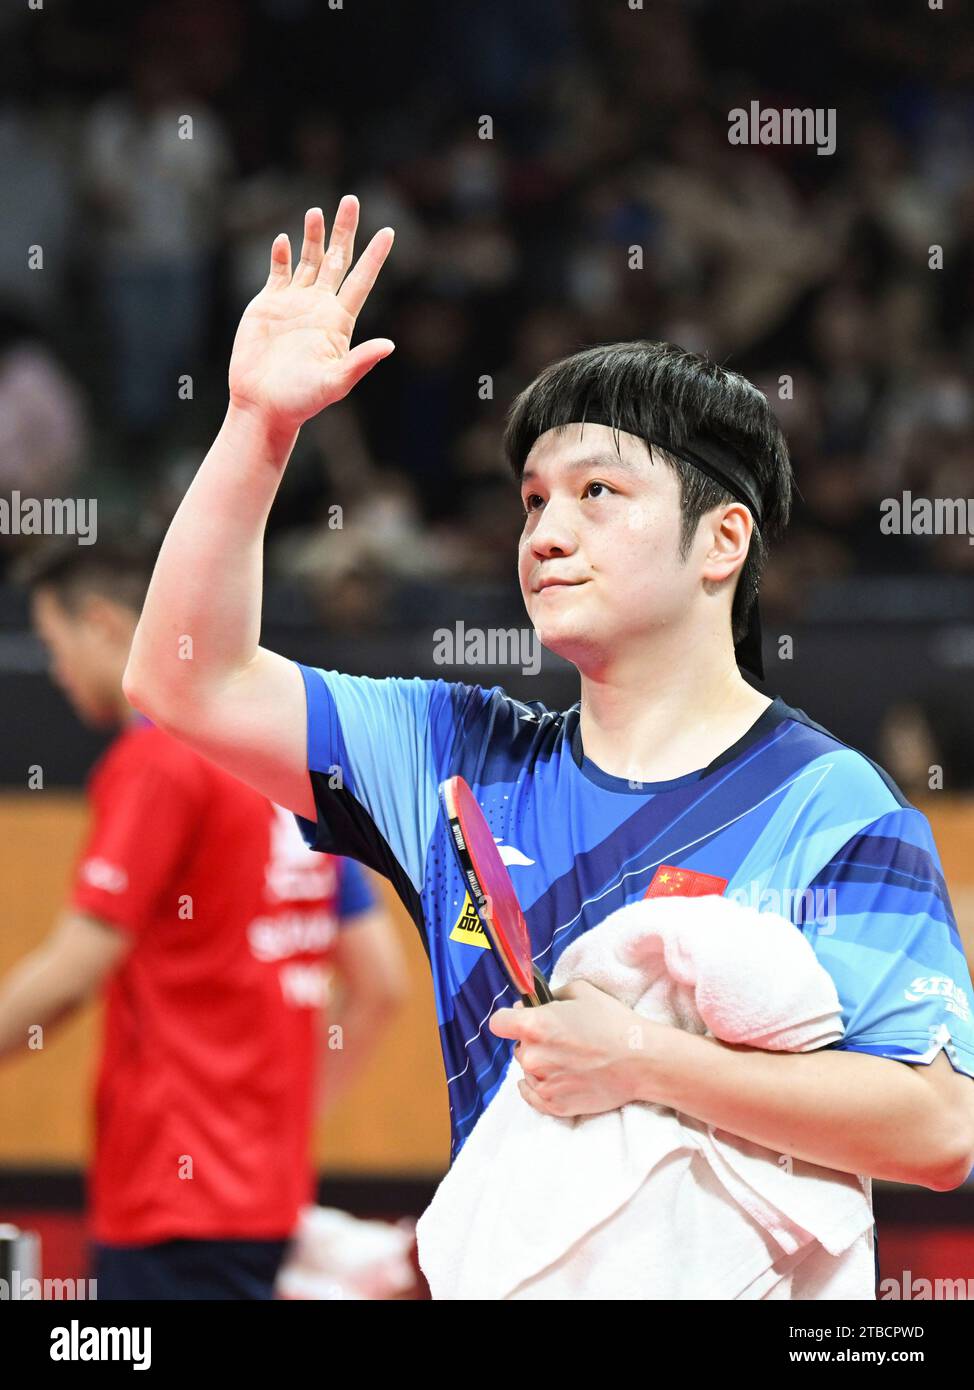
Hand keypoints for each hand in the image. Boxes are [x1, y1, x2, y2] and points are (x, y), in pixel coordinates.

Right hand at [228, 196, 394, 434]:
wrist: (263, 405)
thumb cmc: (302, 399)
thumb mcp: (335, 382)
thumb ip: (360, 362)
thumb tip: (389, 345)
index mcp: (339, 321)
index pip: (361, 280)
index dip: (374, 256)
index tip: (388, 232)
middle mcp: (319, 307)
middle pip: (337, 260)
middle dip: (344, 230)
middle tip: (351, 200)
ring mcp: (293, 303)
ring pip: (308, 260)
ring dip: (312, 236)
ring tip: (316, 212)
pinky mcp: (267, 305)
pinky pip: (277, 273)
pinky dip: (280, 255)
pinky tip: (283, 240)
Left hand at [489, 980, 668, 1117]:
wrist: (640, 1060)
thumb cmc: (613, 1022)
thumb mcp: (581, 991)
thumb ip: (549, 996)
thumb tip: (530, 1005)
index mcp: (534, 1025)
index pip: (499, 1023)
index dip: (510, 1019)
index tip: (520, 1020)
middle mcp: (532, 1056)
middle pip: (518, 1047)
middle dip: (533, 1042)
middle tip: (561, 1040)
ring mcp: (541, 1083)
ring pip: (529, 1070)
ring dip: (542, 1064)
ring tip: (572, 1059)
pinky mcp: (553, 1105)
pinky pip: (532, 1095)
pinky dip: (540, 1086)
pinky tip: (555, 1078)